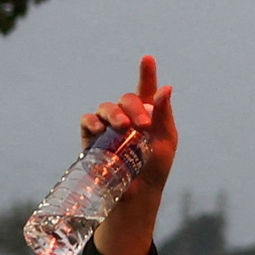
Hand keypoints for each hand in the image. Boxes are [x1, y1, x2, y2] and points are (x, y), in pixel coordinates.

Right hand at [79, 57, 178, 254]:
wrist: (135, 195)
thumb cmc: (154, 169)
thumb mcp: (165, 141)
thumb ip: (164, 115)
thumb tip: (166, 88)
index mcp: (149, 116)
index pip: (147, 90)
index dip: (146, 73)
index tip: (147, 58)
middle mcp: (127, 117)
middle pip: (128, 99)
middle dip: (134, 107)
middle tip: (142, 125)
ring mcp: (108, 127)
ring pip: (107, 107)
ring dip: (115, 113)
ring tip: (122, 127)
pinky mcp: (91, 139)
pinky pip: (87, 121)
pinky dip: (92, 120)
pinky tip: (99, 127)